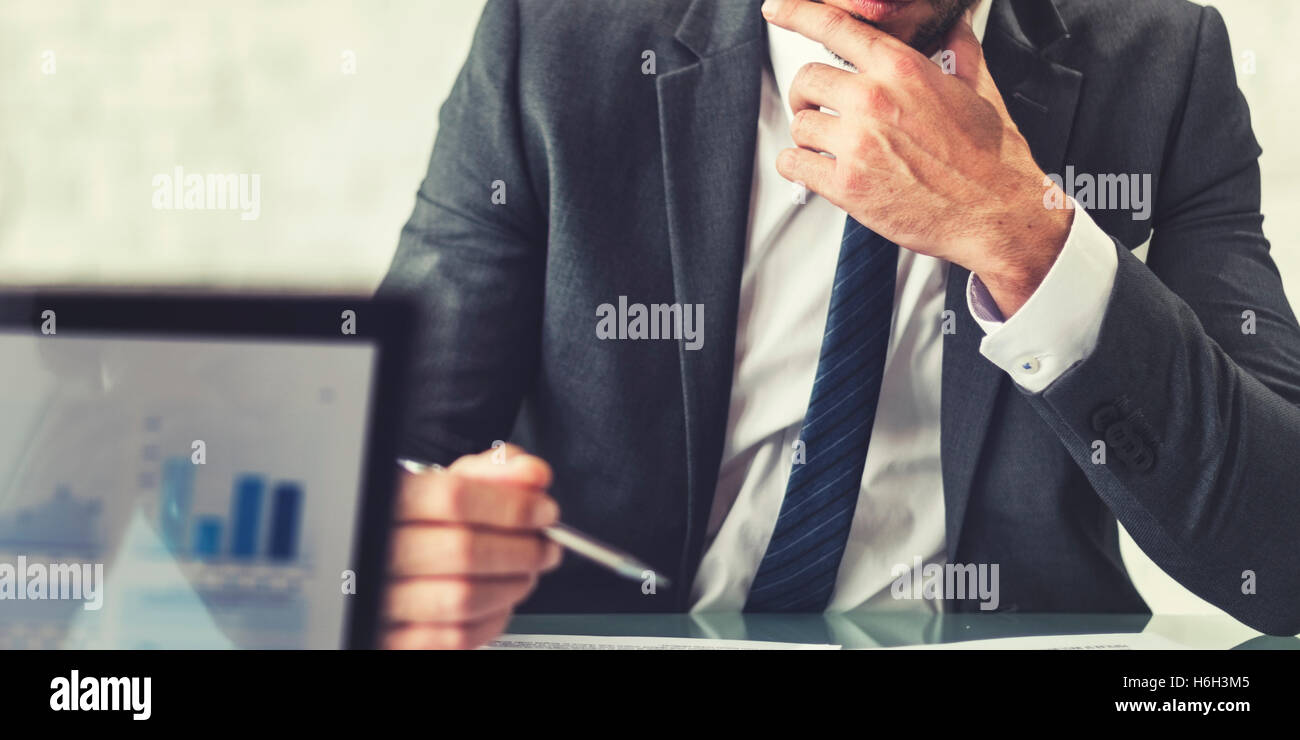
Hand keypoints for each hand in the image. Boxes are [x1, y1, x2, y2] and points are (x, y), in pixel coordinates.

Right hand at [382, 444, 561, 648]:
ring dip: (514, 585)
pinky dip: (494, 618)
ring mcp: (382, 597)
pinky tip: (502, 599)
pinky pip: (457, 636)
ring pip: (463, 598)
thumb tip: (532, 474)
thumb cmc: (420, 520)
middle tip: (546, 546)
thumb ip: (493, 472)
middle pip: (463, 550)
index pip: (454, 499)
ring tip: (527, 572)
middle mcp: (377, 548)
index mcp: (389, 499)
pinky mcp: (396, 637)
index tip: (544, 512)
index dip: (512, 506)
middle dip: (523, 549)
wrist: (385, 562)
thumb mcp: (449, 483)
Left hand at [764, 0, 1072, 316]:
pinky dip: (797, 166)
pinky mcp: (847, 185)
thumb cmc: (990, 158)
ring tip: (830, 146)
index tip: (777, 9)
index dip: (798, 12)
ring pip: (800, 124)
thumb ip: (960, 51)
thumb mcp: (979, 89)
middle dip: (808, 94)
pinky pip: (793, 164)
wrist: (996, 212)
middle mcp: (874, 100)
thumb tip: (958, 25)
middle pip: (807, 79)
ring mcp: (857, 143)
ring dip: (809, 135)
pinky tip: (815, 168)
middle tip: (818, 106)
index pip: (836, 26)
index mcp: (902, 69)